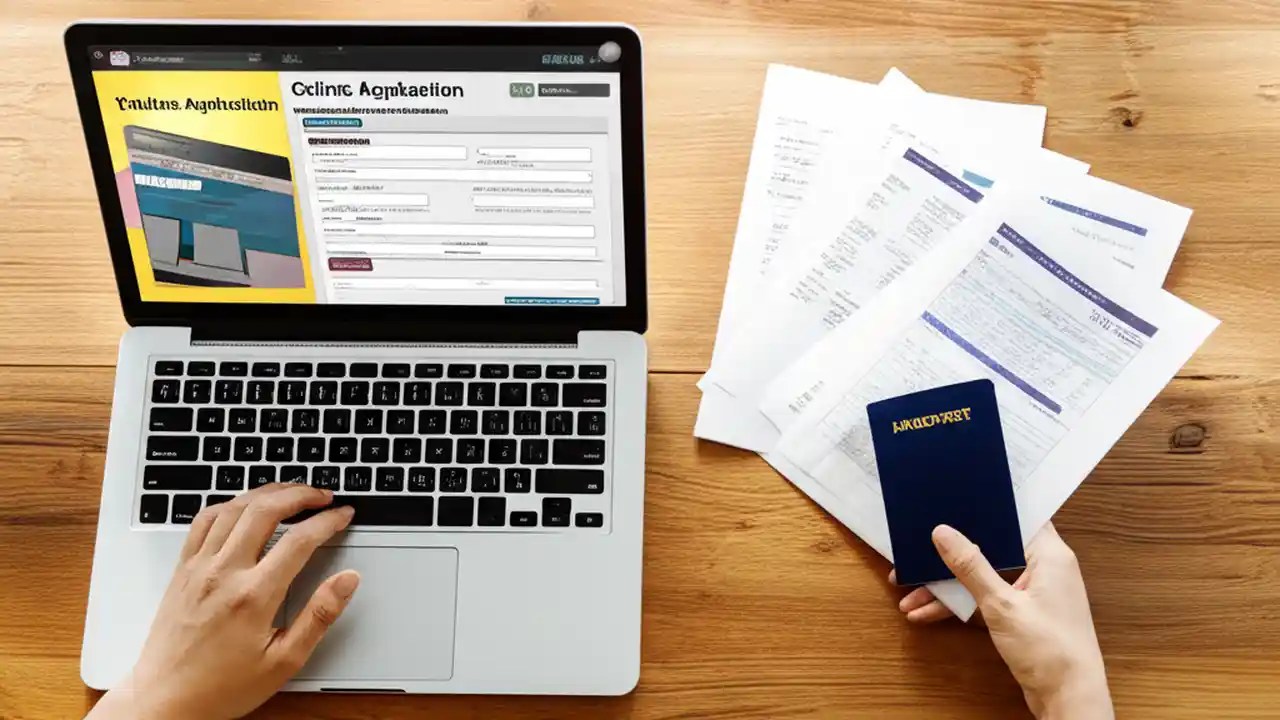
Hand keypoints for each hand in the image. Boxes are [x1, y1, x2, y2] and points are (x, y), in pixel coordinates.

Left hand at [87, 484, 359, 719]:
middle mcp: (223, 574)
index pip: (299, 540)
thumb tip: (348, 581)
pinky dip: (229, 504)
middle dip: (300, 494)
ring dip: (267, 493)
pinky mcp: (183, 569)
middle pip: (266, 510)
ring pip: (234, 507)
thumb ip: (319, 615)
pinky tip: (245, 505)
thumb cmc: (222, 687)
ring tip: (291, 492)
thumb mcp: (284, 661)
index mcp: (253, 596)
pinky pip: (204, 520)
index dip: (328, 521)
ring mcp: (199, 568)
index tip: (343, 515)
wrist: (165, 701)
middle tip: (322, 495)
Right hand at [890, 523, 1113, 719]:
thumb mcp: (1001, 605)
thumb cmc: (1049, 649)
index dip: (985, 506)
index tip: (952, 501)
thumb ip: (971, 566)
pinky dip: (960, 604)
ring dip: (948, 585)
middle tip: (918, 550)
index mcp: (1049, 555)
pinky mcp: (1022, 613)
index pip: (1017, 515)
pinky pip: (985, 598)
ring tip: (910, 593)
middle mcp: (1043, 568)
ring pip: (983, 576)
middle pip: (991, 547)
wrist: (1068, 700)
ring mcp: (1032, 592)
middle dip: (952, 555)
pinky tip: (927, 612)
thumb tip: (943, 532)